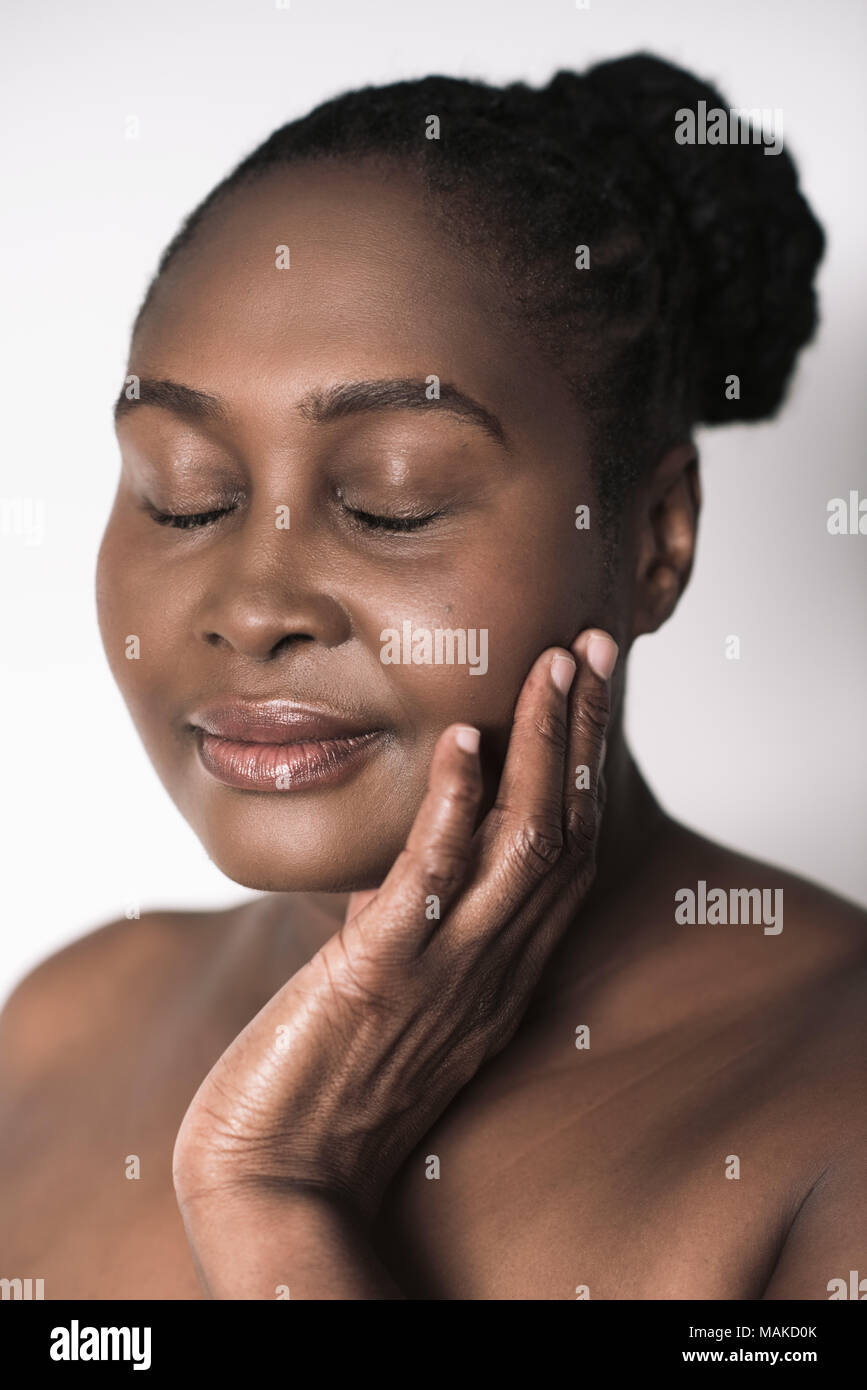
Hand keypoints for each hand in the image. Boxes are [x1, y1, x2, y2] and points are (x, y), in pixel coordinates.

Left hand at [173, 629, 616, 1241]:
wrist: (273, 1178)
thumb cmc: (322, 1083)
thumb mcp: (392, 990)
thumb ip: (414, 923)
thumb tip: (405, 854)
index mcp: (500, 971)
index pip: (565, 852)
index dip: (584, 766)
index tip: (588, 688)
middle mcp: (493, 970)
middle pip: (566, 834)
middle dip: (585, 736)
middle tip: (597, 648)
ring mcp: (445, 974)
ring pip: (526, 847)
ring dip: (545, 749)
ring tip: (555, 665)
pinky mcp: (381, 978)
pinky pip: (434, 883)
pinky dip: (455, 807)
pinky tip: (463, 740)